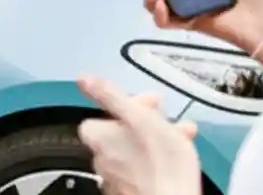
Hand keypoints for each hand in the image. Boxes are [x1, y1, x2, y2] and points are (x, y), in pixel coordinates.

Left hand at [77, 77, 201, 194]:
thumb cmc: (160, 165)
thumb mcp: (138, 117)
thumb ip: (109, 96)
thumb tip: (84, 78)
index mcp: (99, 137)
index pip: (104, 110)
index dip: (131, 102)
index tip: (152, 102)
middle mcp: (103, 159)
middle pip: (121, 130)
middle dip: (146, 122)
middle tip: (167, 122)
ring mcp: (117, 179)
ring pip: (134, 150)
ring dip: (154, 140)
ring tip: (179, 141)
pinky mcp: (132, 192)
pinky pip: (143, 170)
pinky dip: (156, 161)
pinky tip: (172, 162)